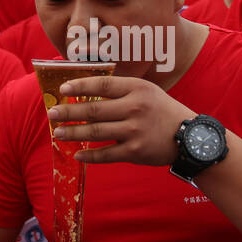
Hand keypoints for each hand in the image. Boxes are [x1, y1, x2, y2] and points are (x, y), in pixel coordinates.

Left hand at [49, 75, 195, 165]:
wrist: (189, 138)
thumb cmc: (163, 112)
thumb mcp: (147, 92)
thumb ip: (121, 91)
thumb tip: (87, 92)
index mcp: (137, 89)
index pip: (102, 86)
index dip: (80, 86)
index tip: (63, 89)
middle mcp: (135, 108)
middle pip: (94, 110)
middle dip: (69, 112)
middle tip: (52, 113)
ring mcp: (135, 131)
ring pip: (96, 132)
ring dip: (73, 132)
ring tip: (58, 133)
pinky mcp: (135, 152)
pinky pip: (107, 154)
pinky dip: (90, 155)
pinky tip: (77, 154)